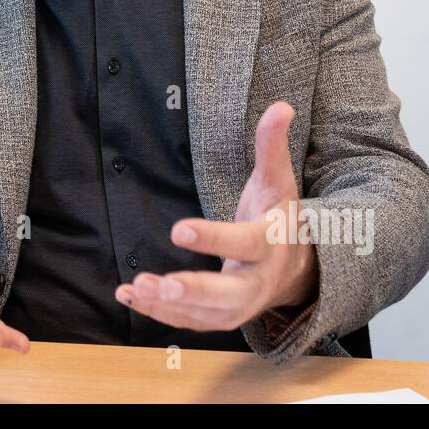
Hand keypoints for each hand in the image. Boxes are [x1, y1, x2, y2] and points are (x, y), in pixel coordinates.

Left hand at [113, 101, 318, 330]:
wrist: (298, 269)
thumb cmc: (280, 218)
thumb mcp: (278, 181)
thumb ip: (271, 146)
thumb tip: (280, 106)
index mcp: (271, 243)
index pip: (245, 243)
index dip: (213, 238)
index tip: (177, 229)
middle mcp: (258, 280)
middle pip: (229, 293)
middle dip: (194, 291)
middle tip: (160, 284)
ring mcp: (240, 305)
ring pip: (206, 314)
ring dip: (169, 306)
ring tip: (136, 288)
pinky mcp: (221, 317)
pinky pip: (190, 322)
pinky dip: (159, 314)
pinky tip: (129, 296)